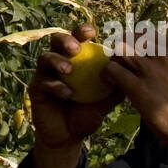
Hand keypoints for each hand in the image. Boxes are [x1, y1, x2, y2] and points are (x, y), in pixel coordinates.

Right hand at [26, 24, 123, 167]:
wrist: (68, 136)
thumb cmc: (87, 114)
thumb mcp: (104, 102)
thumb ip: (115, 87)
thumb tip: (130, 71)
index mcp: (74, 60)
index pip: (77, 39)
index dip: (82, 31)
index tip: (93, 32)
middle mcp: (57, 62)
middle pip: (56, 41)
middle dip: (65, 39)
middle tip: (75, 48)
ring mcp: (45, 74)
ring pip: (45, 57)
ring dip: (57, 60)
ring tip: (69, 69)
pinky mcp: (36, 89)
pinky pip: (43, 81)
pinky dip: (56, 85)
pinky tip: (67, 93)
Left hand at [105, 38, 167, 167]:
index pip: (148, 33)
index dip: (136, 40)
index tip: (133, 51)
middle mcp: (162, 55)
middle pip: (132, 37)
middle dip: (122, 45)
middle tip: (119, 59)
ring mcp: (150, 70)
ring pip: (120, 49)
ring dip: (114, 58)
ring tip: (114, 70)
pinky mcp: (137, 88)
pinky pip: (112, 70)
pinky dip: (107, 73)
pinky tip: (109, 82)